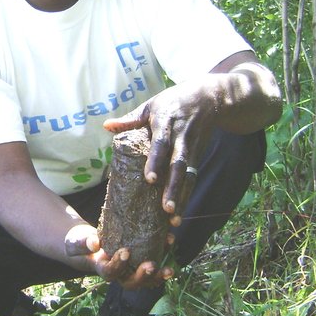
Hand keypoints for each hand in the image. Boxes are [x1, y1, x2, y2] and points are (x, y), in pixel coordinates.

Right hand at [64, 224, 173, 287]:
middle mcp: (119, 275)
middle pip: (132, 283)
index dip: (119, 265)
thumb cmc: (81, 243)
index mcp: (104, 270)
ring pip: (146, 279)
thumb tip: (94, 244)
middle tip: (151, 265)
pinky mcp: (139, 262)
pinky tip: (171, 243)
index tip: (126, 251)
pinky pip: (153, 265)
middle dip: (143, 277)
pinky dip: (163, 257)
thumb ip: (83, 243)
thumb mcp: (76, 241)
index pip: (111, 273)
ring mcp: (131, 271)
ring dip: (158, 276)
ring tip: (170, 270)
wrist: (90, 244)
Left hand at [103, 80, 213, 220]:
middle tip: (167, 209)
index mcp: (166, 122)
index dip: (156, 161)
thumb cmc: (173, 101)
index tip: (149, 179)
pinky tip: (179, 214)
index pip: (161, 143)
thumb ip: (130, 119)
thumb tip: (106, 125)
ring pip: (187, 175)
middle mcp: (181, 138)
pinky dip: (186, 196)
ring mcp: (192, 148)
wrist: (209, 97)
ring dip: (181, 196)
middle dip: (173, 187)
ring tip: (174, 218)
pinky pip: (192, 178)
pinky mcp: (198, 156)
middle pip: (178, 165)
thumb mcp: (151, 105)